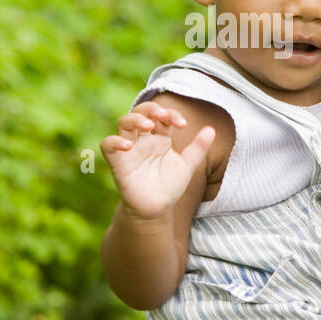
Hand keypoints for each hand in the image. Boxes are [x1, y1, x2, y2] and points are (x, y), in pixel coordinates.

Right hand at [100, 101, 214, 219]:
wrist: (157, 210)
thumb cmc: (169, 186)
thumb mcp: (187, 166)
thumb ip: (198, 148)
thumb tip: (212, 129)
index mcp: (160, 137)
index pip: (162, 116)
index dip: (171, 114)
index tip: (182, 124)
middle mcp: (143, 140)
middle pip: (140, 112)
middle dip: (151, 109)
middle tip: (163, 116)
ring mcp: (129, 150)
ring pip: (123, 123)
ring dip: (134, 119)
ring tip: (149, 126)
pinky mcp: (118, 163)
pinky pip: (108, 146)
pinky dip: (114, 142)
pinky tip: (128, 145)